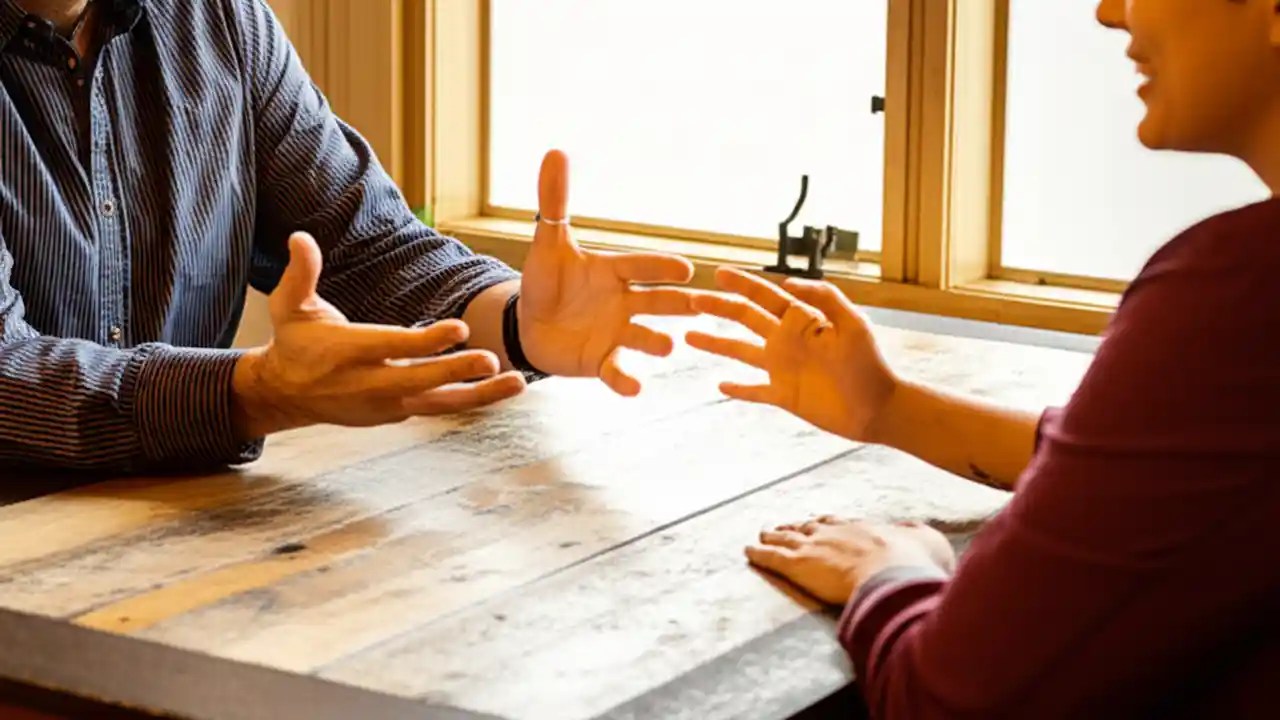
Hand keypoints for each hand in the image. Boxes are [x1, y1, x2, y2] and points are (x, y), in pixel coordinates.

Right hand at [232, 233, 526, 438]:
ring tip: (518, 383)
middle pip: (420, 379)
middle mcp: (369, 383)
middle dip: (456, 372)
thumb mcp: (289, 306)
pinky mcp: (398, 413)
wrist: (286, 395)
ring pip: (439, 403)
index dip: (426, 341)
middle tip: (492, 360)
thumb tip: (300, 236)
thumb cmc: (295, 342)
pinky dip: (471, 400)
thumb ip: (301, 273)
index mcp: (346, 353)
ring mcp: (386, 404)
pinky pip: (439, 407)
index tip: (459, 329)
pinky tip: (502, 389)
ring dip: (481, 395)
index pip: (391, 346)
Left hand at [518, 150, 699, 395]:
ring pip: (644, 336)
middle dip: (676, 304)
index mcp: (614, 271)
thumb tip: (555, 152)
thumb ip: (554, 202)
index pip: (640, 265)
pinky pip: (617, 370)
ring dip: (656, 341)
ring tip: (668, 345)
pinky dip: (625, 379)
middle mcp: (624, 302)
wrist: (530, 325)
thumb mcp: (548, 243)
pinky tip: (634, 388)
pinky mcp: (603, 361)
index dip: (659, 267)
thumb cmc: (547, 281)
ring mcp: (617, 333)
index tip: (684, 268)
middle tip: (699, 305)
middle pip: (655, 301)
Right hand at [686, 268, 897, 441]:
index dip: (742, 284)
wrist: (879, 407)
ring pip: (741, 352)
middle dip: (719, 308)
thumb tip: (787, 282)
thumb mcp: (853, 323)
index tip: (717, 273)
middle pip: (745, 319)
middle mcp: (787, 341)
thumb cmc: (870, 364)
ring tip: (688, 336)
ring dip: (716, 344)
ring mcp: (783, 369)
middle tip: (691, 300)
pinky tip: (719, 385)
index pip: (765, 296)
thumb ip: (824, 298)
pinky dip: (737, 389)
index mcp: (801, 320)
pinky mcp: (784, 395)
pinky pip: (754, 391)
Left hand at [746, 516, 954, 604]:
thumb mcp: (927, 541)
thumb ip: (917, 533)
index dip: (828, 524)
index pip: (840, 523)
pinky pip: (772, 557)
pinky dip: (758, 553)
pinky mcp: (798, 564)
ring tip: (763, 532)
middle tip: (785, 525)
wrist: (893, 573)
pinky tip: (747, 550)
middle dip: (797, 526)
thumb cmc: (914, 562)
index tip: (821, 523)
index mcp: (864, 528)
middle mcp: (836, 532)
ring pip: (787, 537)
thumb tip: (913, 529)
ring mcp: (814, 546)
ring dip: (773, 535)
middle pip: (810, 526)